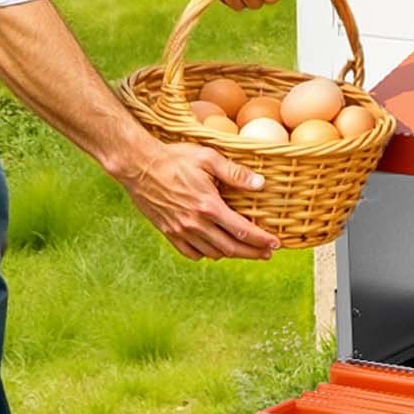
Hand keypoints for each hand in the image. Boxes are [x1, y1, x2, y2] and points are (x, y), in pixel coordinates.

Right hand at [123, 143, 281, 260]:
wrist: (138, 166)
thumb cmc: (174, 158)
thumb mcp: (208, 158)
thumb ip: (235, 173)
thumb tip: (260, 183)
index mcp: (208, 206)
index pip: (242, 230)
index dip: (262, 239)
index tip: (276, 244)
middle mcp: (195, 223)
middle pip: (231, 248)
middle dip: (253, 252)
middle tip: (268, 254)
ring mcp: (180, 230)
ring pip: (213, 253)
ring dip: (232, 254)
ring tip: (246, 251)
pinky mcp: (168, 232)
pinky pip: (191, 253)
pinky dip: (207, 255)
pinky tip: (215, 250)